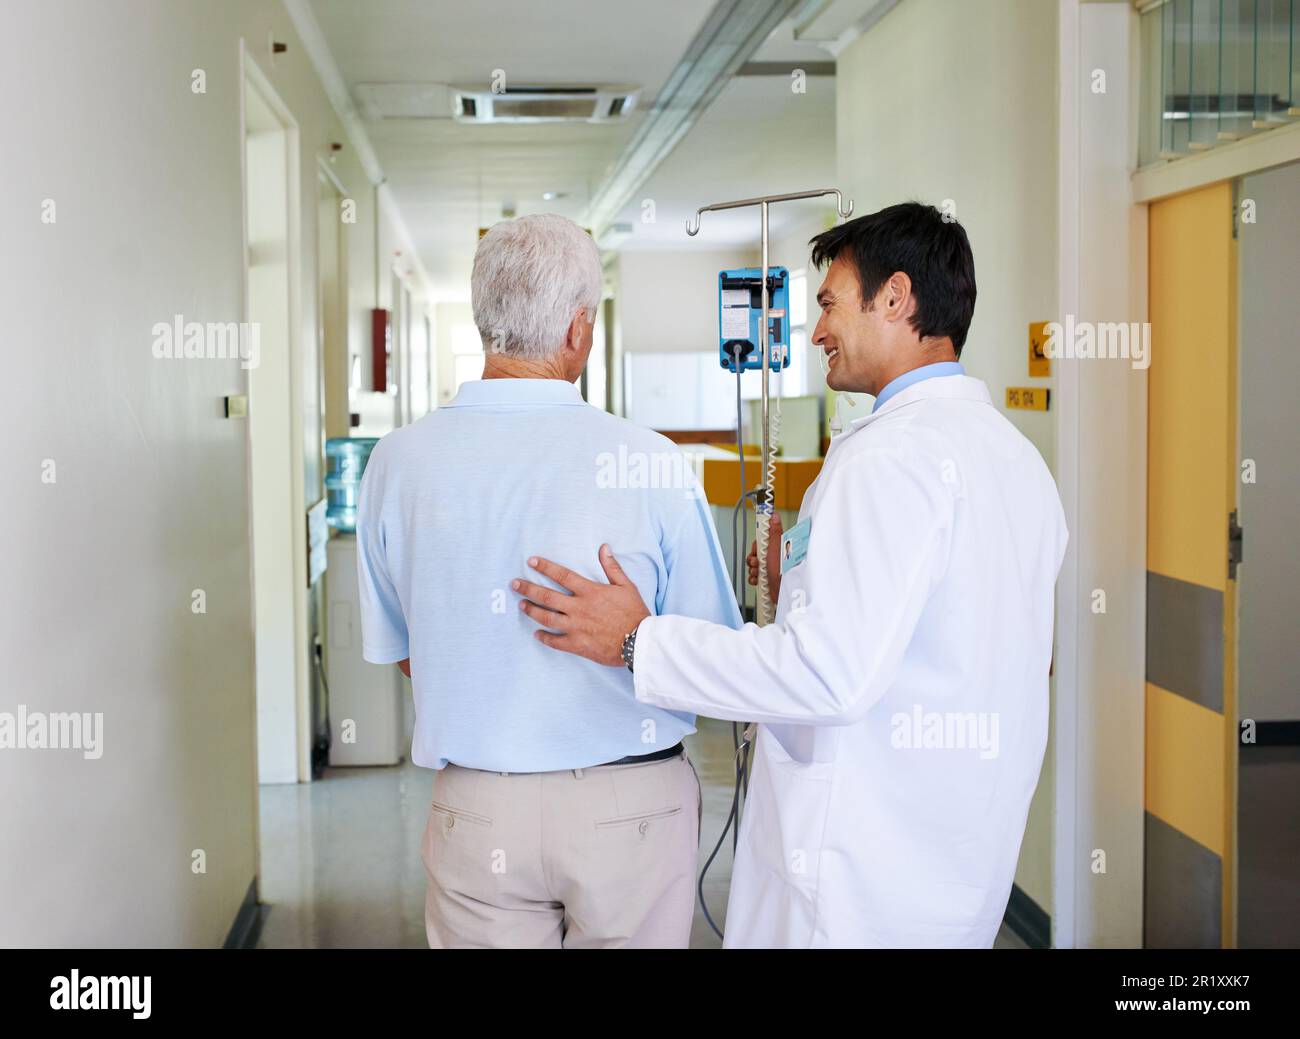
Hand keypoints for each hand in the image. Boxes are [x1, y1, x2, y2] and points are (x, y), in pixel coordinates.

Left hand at [512, 545, 650, 666]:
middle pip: (547, 596)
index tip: (531, 561)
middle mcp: (579, 608)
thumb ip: (612, 567)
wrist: (640, 642)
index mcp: (590, 592)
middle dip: (528, 588)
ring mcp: (576, 627)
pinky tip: (536, 634)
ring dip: (532, 611)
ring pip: (547, 618)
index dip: (545, 567)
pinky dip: (544, 637)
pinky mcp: (578, 644)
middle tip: (514, 584)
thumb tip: (604, 547)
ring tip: (522, 605)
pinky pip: (555, 641)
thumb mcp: (626, 586)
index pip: (562, 576)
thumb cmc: (634, 613)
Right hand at [745, 511, 783, 602]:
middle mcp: (773, 557)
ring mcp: (769, 568)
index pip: (761, 541)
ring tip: (759, 573)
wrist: (783, 592)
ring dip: (753, 569)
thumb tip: (774, 516)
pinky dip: (754, 578)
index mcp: (777, 548)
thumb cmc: (783, 571)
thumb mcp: (776, 548)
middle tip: (758, 562)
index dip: (757, 545)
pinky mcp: (766, 578)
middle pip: (755, 553)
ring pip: (753, 565)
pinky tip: (758, 580)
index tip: (757, 548)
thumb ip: (774, 532)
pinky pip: (753, 575)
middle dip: (753, 558)